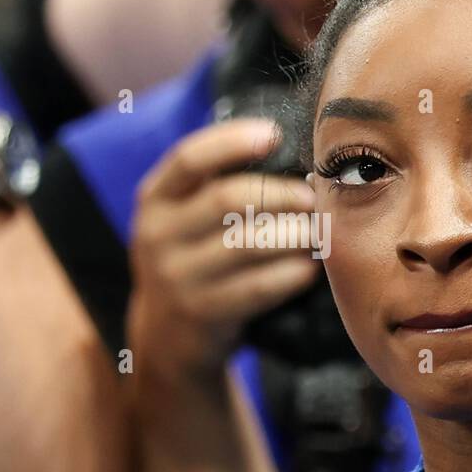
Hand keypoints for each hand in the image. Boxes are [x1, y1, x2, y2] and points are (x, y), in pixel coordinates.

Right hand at [127, 120, 320, 379]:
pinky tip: (310, 268)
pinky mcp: (202, 312)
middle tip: (313, 195)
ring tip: (317, 231)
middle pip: (226, 199)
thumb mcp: (184, 217)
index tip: (274, 134)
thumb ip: (216, 184)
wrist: (166, 337)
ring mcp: (177, 276)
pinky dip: (292, 274)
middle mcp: (158, 234)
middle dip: (280, 193)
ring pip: (248, 243)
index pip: (189, 157)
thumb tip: (286, 147)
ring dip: (293, 234)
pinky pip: (258, 287)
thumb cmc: (192, 258)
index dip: (233, 141)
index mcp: (155, 198)